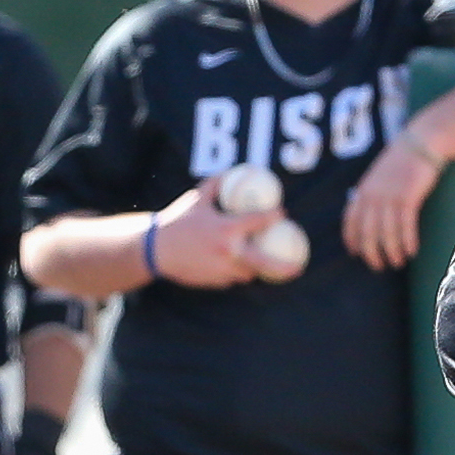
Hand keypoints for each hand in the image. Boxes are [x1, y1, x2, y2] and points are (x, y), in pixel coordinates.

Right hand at [152, 177, 277, 287]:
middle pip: (266, 263)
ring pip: (249, 272)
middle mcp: (229, 252)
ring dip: (256, 266)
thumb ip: (216, 184)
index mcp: (226, 229)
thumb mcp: (196, 198)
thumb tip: (233, 171)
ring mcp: (223, 270)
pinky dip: (237, 271)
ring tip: (265, 262)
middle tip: (299, 267)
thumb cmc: (176, 221)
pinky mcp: (215, 282)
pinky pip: (233, 278)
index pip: (259, 222)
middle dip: (285, 267)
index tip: (283, 214)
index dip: (274, 216)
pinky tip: (237, 265)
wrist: (155, 250)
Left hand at [342, 130, 443, 271]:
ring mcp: (390, 197)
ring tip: (398, 262)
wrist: (421, 143)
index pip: (350, 221)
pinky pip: (405, 226)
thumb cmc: (402, 160)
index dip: (351, 239)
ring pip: (387, 233)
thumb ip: (371, 193)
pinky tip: (411, 252)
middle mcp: (373, 196)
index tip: (355, 253)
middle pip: (367, 232)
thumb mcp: (378, 175)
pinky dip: (407, 242)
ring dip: (392, 252)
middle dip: (372, 253)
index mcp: (363, 190)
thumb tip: (369, 214)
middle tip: (379, 266)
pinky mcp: (408, 198)